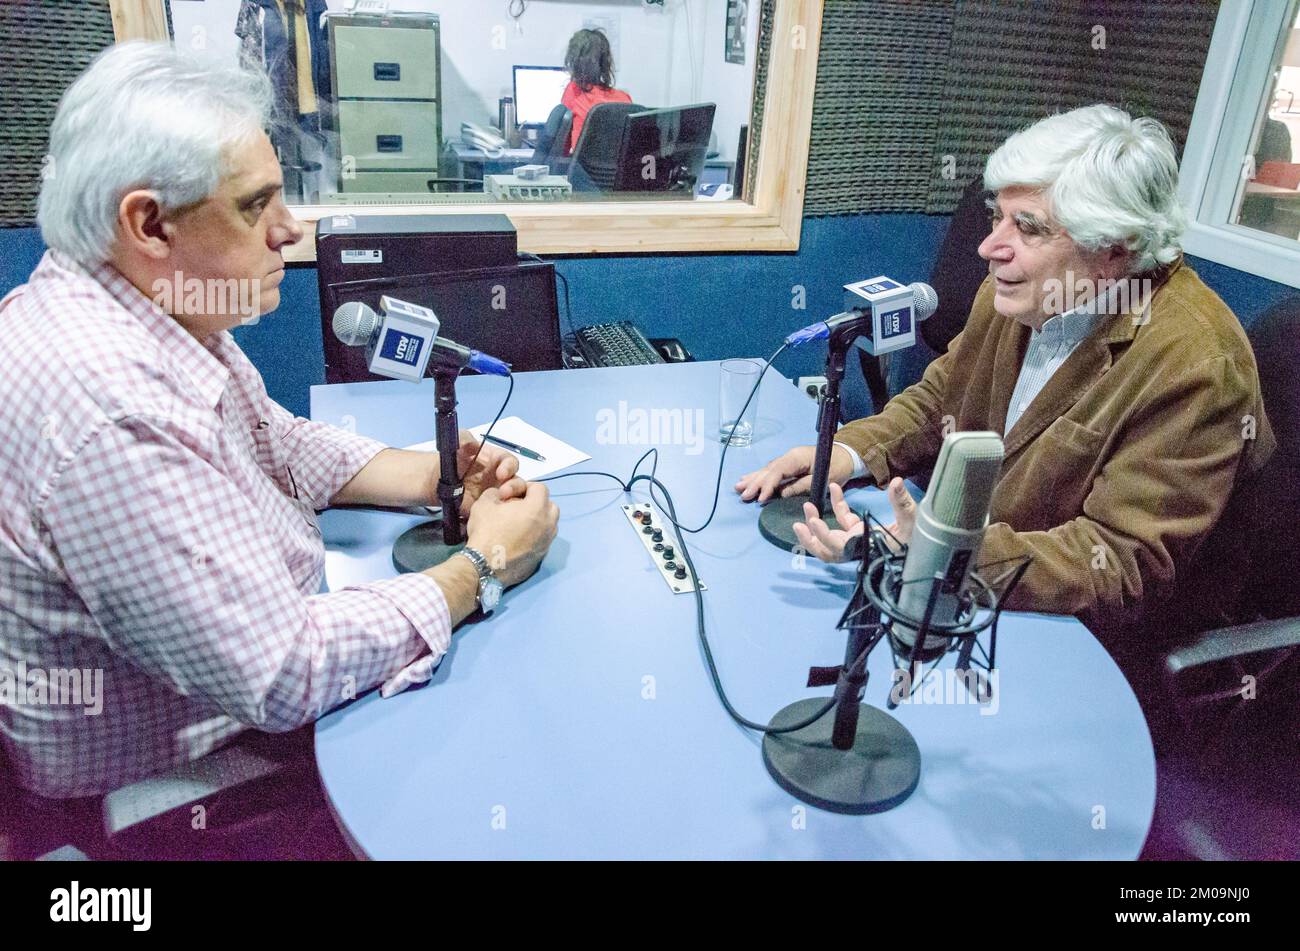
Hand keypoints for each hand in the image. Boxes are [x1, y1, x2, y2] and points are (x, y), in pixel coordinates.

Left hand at [456, 431, 525, 516]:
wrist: (437, 480)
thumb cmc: (452, 460)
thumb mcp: (457, 443)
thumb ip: (465, 438)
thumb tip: (474, 442)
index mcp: (496, 460)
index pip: (510, 462)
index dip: (509, 466)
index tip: (502, 473)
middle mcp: (500, 477)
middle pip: (517, 481)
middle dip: (515, 486)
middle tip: (504, 492)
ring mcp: (495, 494)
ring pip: (513, 498)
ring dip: (512, 501)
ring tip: (500, 504)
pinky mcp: (489, 509)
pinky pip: (500, 512)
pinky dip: (501, 514)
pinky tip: (494, 515)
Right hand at [465, 482, 559, 586]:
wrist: (485, 567)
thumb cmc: (486, 532)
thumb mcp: (484, 503)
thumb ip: (496, 493)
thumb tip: (500, 495)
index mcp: (537, 508)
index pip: (540, 488)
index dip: (525, 487)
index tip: (510, 494)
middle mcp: (548, 525)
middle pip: (550, 506)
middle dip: (536, 503)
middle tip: (517, 508)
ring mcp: (547, 543)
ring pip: (549, 525)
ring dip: (538, 521)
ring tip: (518, 524)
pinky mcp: (541, 558)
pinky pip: (542, 541)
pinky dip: (534, 538)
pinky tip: (517, 541)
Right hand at [735, 444, 854, 503]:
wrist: (845, 456)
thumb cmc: (836, 468)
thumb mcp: (821, 480)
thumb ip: (800, 486)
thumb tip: (781, 494)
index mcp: (797, 457)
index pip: (777, 471)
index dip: (767, 485)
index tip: (760, 498)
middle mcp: (789, 456)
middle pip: (769, 470)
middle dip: (755, 483)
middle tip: (743, 495)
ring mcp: (788, 459)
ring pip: (767, 470)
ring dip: (753, 479)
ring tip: (738, 487)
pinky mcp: (789, 465)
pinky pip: (771, 471)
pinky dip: (759, 476)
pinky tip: (749, 479)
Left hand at [792, 478, 917, 562]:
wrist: (924, 545)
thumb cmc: (919, 538)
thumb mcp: (913, 520)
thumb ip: (902, 502)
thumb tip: (896, 481)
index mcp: (865, 548)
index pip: (838, 548)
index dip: (824, 537)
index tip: (814, 522)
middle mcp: (857, 548)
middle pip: (827, 550)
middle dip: (811, 537)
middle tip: (800, 522)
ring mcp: (856, 540)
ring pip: (829, 540)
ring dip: (815, 528)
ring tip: (806, 511)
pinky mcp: (858, 531)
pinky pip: (843, 520)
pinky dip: (837, 505)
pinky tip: (833, 487)